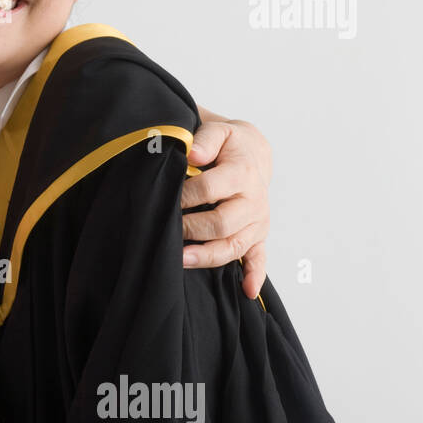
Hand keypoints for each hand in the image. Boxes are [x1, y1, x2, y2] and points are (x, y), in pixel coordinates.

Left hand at [182, 117, 271, 300]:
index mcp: (242, 173)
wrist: (253, 152)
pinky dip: (255, 276)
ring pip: (234, 246)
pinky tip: (247, 291)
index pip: (209, 189)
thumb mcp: (220, 130)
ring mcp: (256, 222)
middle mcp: (253, 201)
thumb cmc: (229, 144)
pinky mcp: (257, 235)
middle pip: (222, 223)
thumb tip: (193, 154)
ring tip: (181, 260)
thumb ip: (207, 138)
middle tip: (166, 229)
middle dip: (191, 228)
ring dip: (208, 256)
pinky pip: (258, 258)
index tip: (164, 198)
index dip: (185, 195)